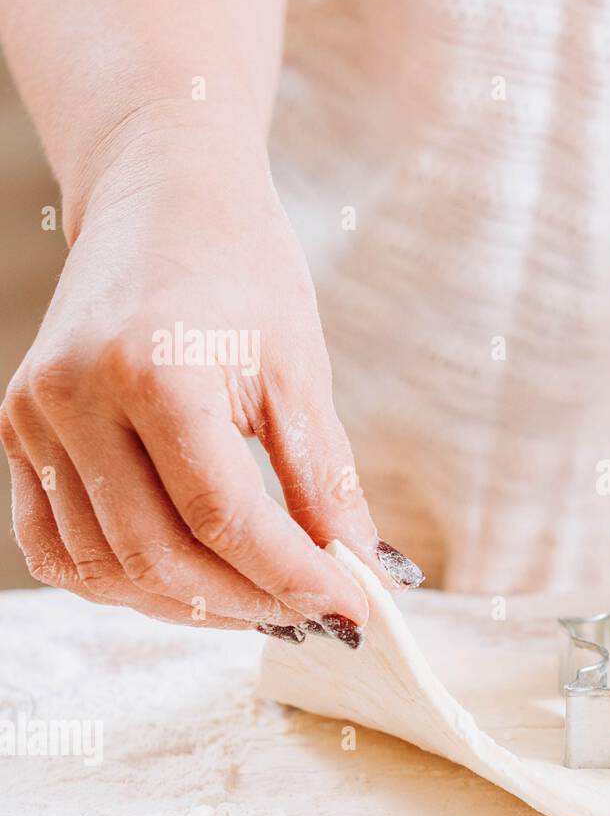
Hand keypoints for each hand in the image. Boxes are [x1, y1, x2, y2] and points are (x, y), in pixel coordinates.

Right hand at [1, 117, 414, 638]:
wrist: (162, 200)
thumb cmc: (243, 271)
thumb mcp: (300, 372)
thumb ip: (326, 483)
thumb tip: (368, 573)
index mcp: (152, 371)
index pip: (225, 518)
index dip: (294, 578)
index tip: (352, 610)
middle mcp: (74, 399)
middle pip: (160, 555)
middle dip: (249, 602)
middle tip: (314, 615)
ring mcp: (33, 419)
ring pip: (106, 567)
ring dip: (190, 604)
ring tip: (262, 600)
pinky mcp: (18, 433)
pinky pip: (59, 547)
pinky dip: (125, 582)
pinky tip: (189, 580)